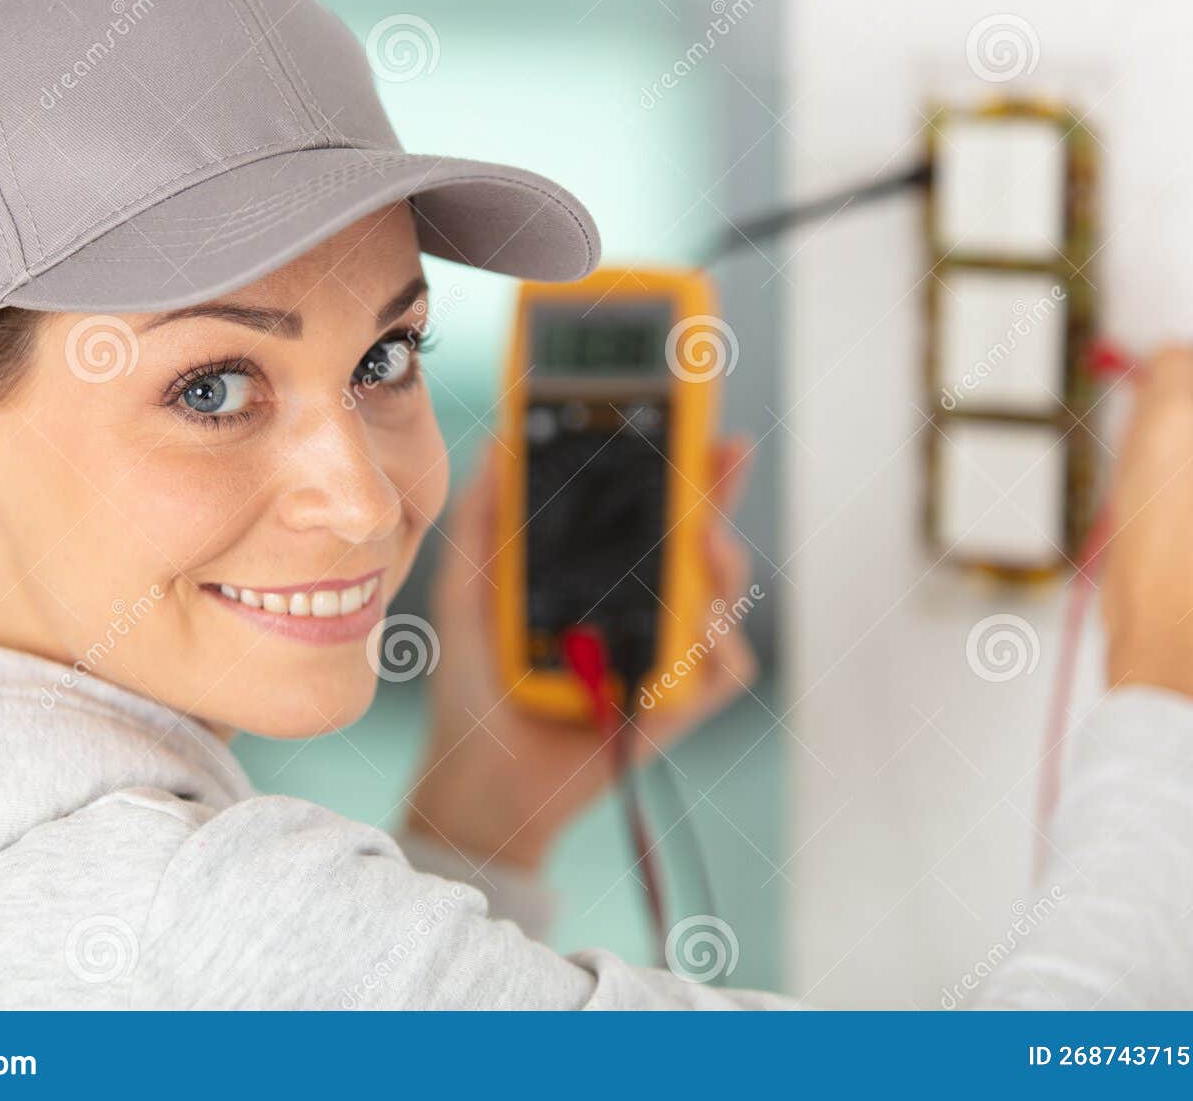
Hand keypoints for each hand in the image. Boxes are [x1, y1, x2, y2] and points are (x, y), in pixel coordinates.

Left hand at [404, 436, 759, 869]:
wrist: (474, 774)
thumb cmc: (471, 683)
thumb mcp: (468, 588)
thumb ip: (486, 517)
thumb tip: (500, 438)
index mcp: (597, 573)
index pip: (650, 507)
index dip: (680, 463)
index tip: (694, 417)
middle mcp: (639, 608)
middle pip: (700, 541)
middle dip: (721, 493)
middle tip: (724, 452)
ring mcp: (662, 655)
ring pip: (721, 599)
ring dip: (721, 566)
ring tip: (701, 541)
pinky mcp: (675, 706)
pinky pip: (721, 671)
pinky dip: (715, 648)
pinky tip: (693, 632)